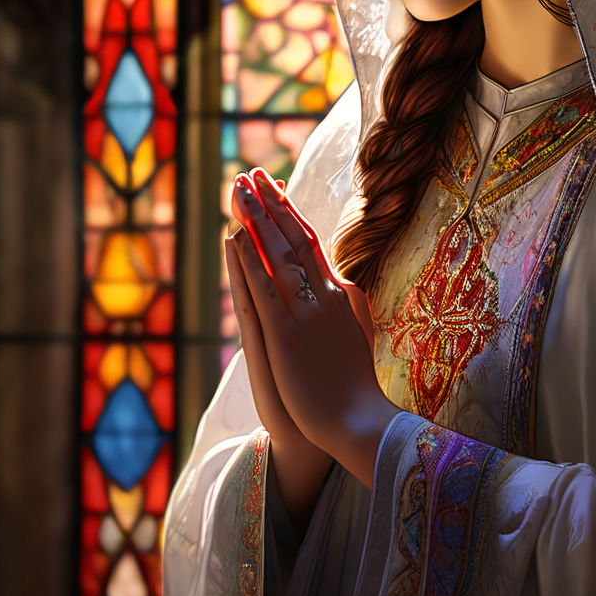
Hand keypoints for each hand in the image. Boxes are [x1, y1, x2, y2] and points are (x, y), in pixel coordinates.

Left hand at [229, 168, 398, 488]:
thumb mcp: (356, 330)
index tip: (275, 187)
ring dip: (256, 219)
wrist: (358, 421)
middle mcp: (325, 293)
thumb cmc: (354, 383)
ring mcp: (305, 312)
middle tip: (250, 173)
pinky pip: (263, 288)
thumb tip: (341, 280)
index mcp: (340, 292)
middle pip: (293, 237)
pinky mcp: (286, 334)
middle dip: (270, 203)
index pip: (311, 241)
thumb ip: (346, 302)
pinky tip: (236, 237)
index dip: (290, 211)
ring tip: (238, 190)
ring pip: (277, 254)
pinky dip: (250, 259)